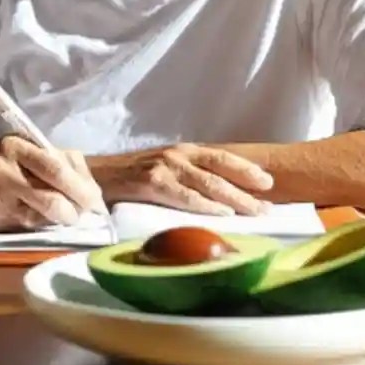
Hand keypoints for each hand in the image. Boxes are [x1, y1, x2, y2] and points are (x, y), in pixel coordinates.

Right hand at [0, 135, 103, 231]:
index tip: (97, 201)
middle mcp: (3, 172)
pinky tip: (42, 217)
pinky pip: (28, 227)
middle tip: (86, 213)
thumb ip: (58, 160)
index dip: (82, 188)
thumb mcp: (24, 146)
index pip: (56, 169)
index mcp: (14, 147)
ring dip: (62, 219)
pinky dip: (42, 224)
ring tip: (67, 213)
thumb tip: (92, 190)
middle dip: (76, 211)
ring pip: (43, 218)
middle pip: (52, 200)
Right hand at [89, 143, 274, 215]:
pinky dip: (205, 205)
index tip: (269, 183)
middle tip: (269, 203)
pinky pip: (184, 196)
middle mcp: (177, 155)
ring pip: (207, 183)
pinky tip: (222, 213)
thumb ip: (188, 178)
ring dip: (234, 198)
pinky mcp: (151, 183)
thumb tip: (220, 196)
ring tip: (255, 211)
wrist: (94, 176)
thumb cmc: (131, 178)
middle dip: (248, 186)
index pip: (222, 157)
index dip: (247, 169)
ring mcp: (165, 167)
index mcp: (184, 151)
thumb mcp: (164, 171)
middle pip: (221, 169)